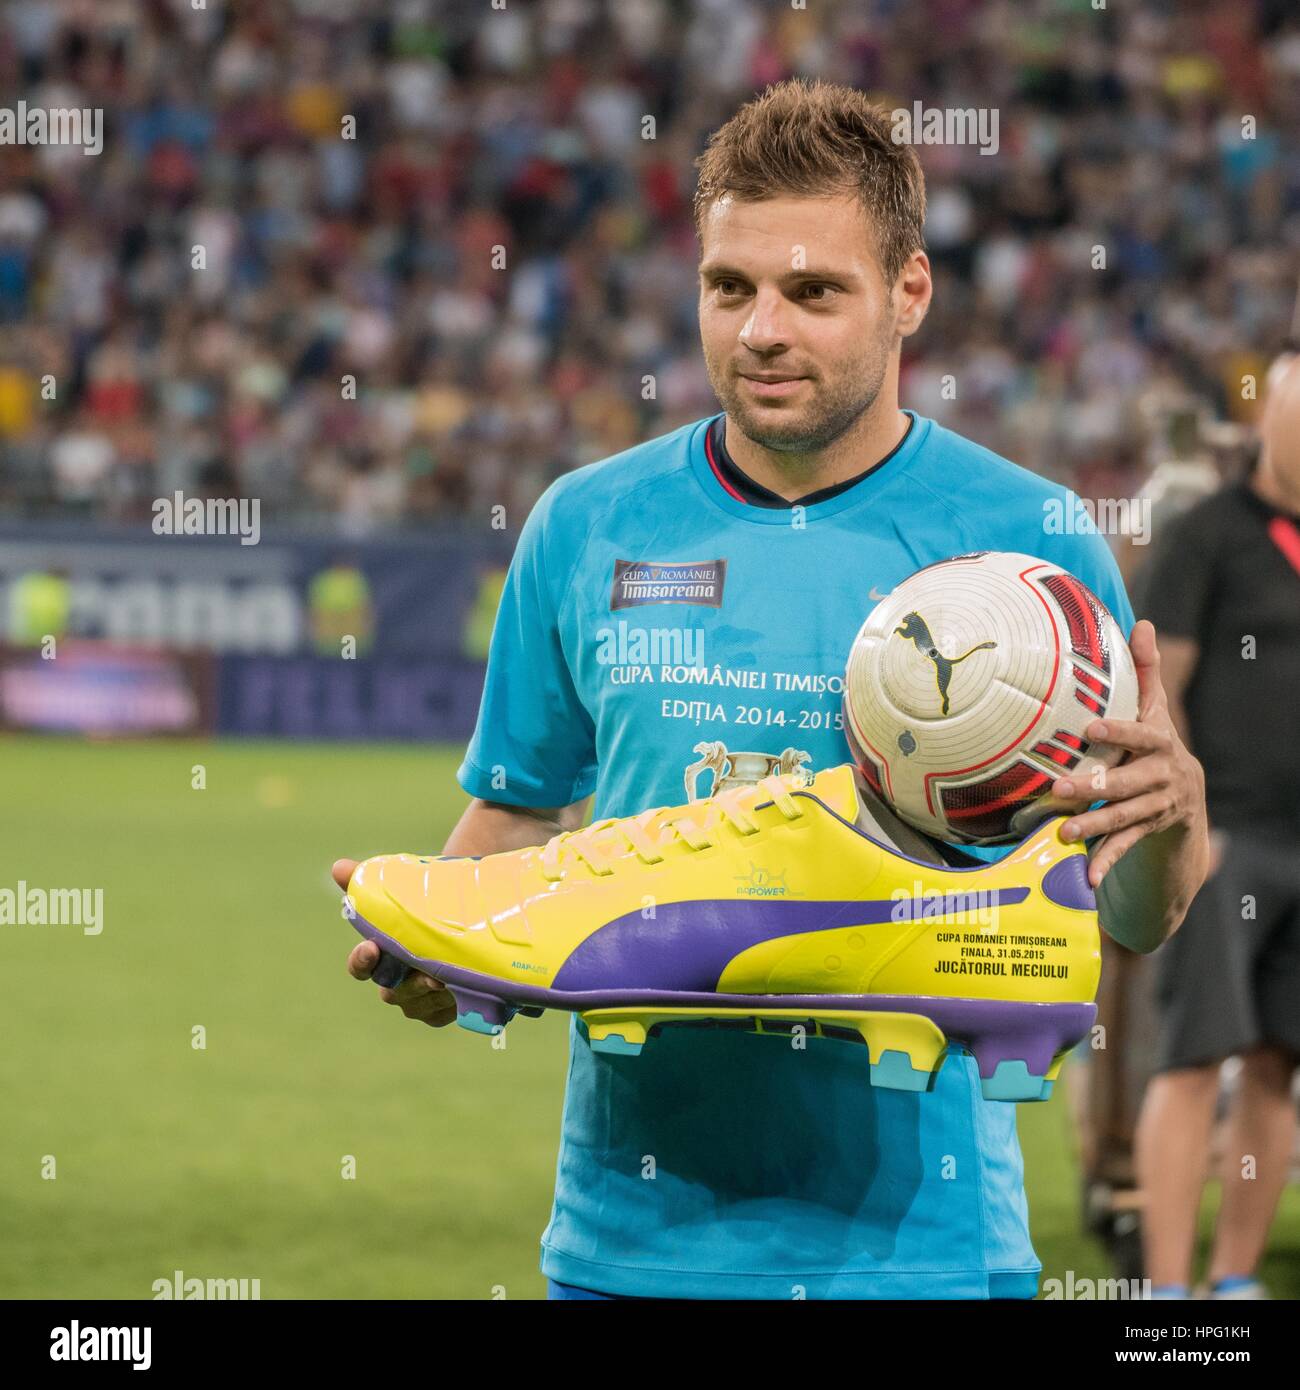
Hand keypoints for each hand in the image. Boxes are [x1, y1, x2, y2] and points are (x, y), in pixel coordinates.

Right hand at [333, 859, 455, 1026]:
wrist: (467, 913)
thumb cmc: (427, 902)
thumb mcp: (403, 888)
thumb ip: (368, 880)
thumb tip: (338, 867)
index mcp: (378, 956)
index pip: (360, 967)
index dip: (361, 961)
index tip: (372, 947)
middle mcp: (393, 982)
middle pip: (391, 992)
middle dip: (409, 983)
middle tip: (429, 973)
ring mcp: (416, 999)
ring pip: (416, 1004)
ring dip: (433, 992)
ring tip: (453, 976)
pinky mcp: (441, 1010)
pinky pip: (439, 1014)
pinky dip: (449, 1003)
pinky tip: (463, 988)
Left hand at [1047, 620, 1206, 887]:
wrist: (1186, 802)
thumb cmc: (1154, 745)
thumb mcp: (1154, 711)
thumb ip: (1146, 672)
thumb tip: (1142, 622)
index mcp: (1161, 744)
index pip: (1143, 735)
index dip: (1121, 731)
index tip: (1092, 727)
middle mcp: (1163, 778)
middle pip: (1129, 783)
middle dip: (1096, 786)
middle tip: (1059, 787)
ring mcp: (1156, 809)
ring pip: (1125, 819)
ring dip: (1094, 825)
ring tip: (1063, 831)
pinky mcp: (1146, 835)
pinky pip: (1125, 849)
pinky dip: (1104, 862)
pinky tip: (1086, 878)